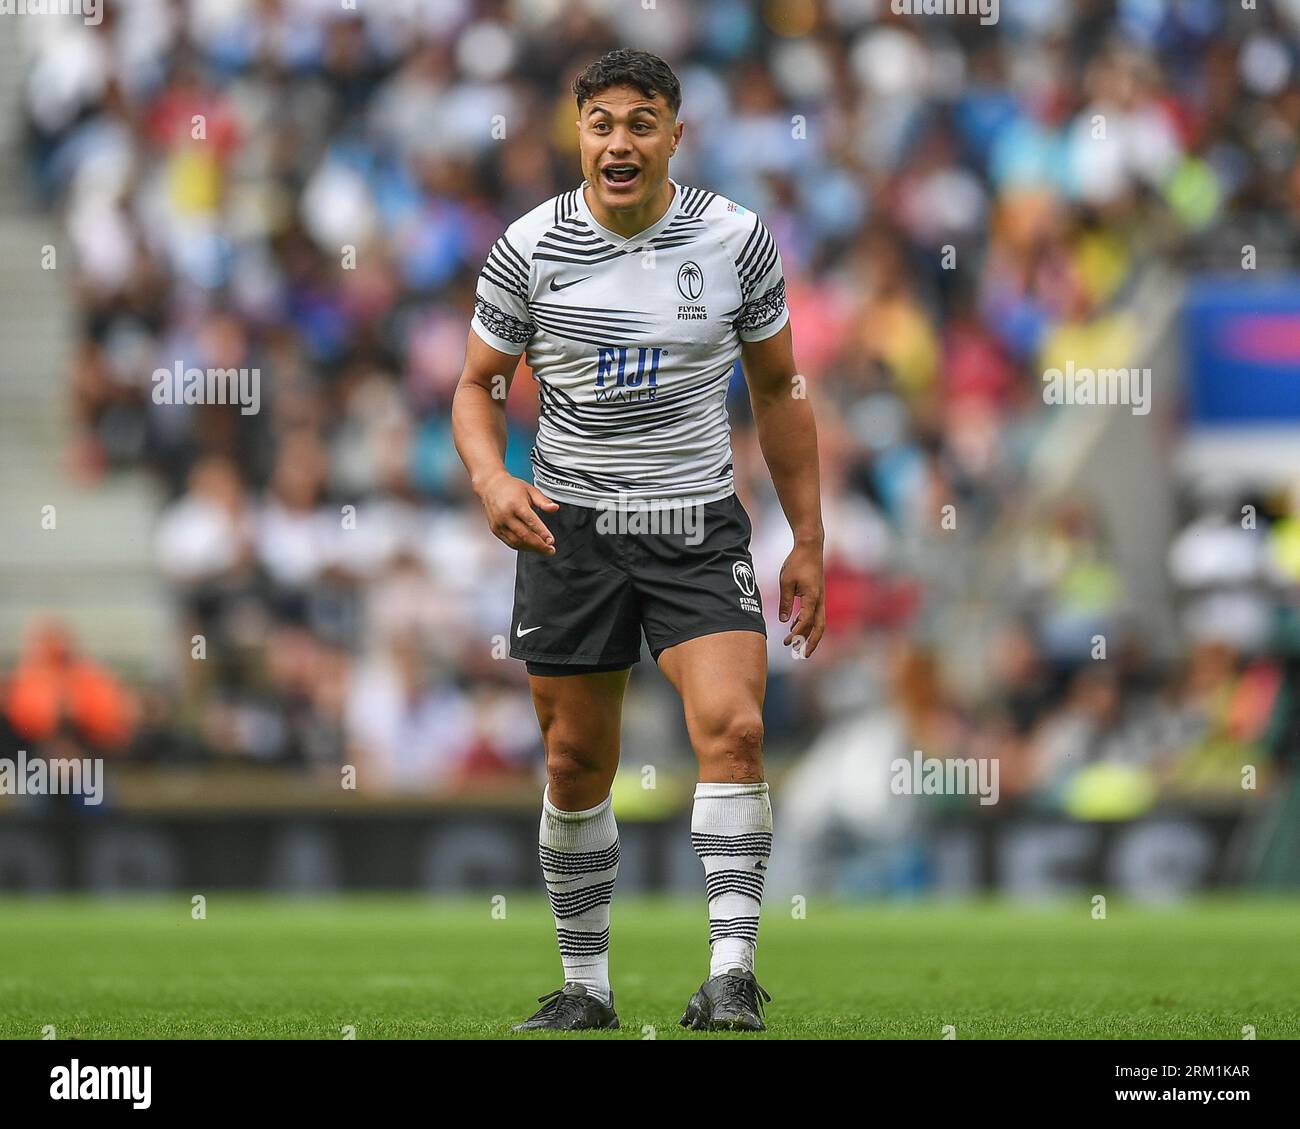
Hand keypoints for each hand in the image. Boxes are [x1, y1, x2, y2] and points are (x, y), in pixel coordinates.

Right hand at [476, 472, 557, 554]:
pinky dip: (521, 547)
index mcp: (516, 504)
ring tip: (542, 549)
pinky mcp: (495, 530)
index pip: (531, 522)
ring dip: (531, 548)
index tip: (551, 540)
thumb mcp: (530, 490)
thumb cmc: (510, 487)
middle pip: (524, 535)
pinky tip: (530, 546)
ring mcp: (499, 524)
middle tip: (550, 550)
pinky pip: (509, 542)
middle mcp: (506, 515)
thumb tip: (554, 508)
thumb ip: (543, 501)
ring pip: (516, 542)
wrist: (491, 486)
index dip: (542, 533)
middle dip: (539, 545)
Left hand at [778, 542, 825, 657]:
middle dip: (811, 643)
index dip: (797, 633)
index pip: (806, 621)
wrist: (810, 547)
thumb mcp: (786, 581)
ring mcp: (820, 599)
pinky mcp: (817, 596)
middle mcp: (820, 601)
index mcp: (813, 597)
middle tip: (800, 655)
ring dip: (809, 635)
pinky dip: (807, 624)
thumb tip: (784, 620)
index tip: (787, 641)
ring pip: (818, 623)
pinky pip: (815, 615)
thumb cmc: (797, 562)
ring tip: (796, 646)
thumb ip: (785, 602)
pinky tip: (794, 627)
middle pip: (819, 628)